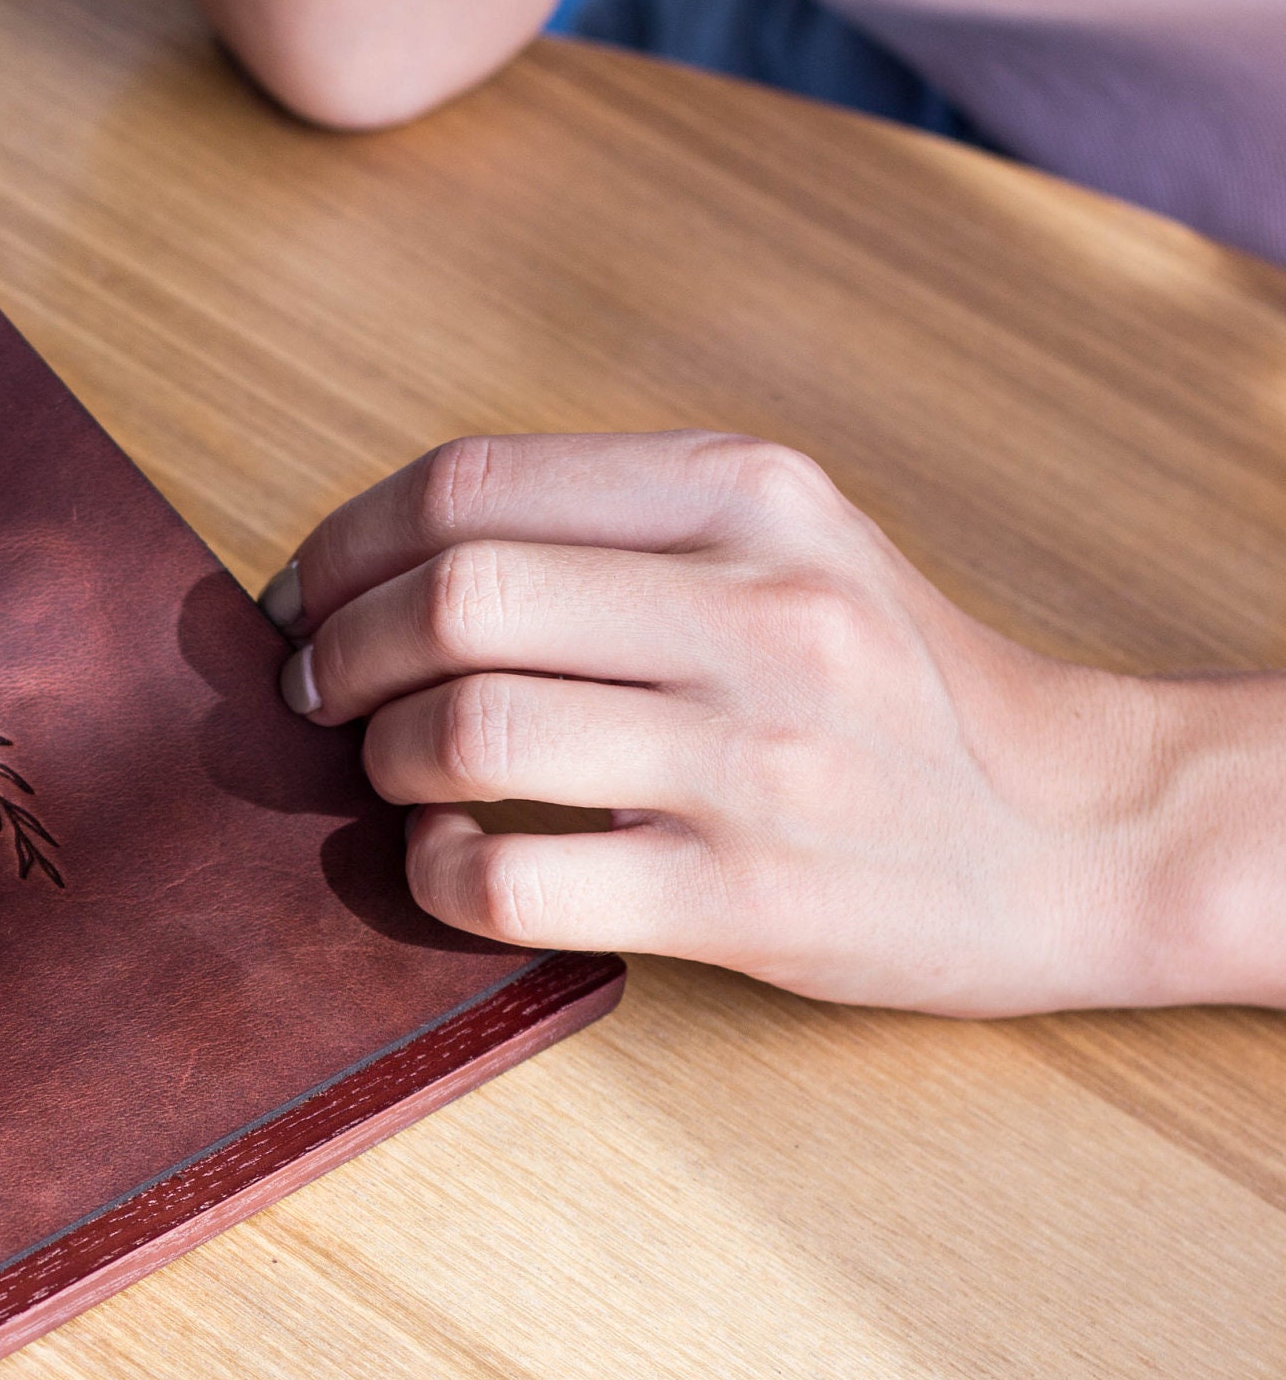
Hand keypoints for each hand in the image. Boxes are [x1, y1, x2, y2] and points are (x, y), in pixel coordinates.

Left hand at [267, 432, 1285, 1014]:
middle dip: (335, 654)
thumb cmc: (887, 689)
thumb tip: (374, 563)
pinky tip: (452, 862)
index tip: (300, 605)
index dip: (339, 549)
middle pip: (447, 598)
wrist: (1077, 831)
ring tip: (395, 776)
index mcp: (746, 493)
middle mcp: (756, 607)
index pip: (466, 485)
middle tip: (318, 700)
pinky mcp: (743, 894)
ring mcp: (753, 756)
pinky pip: (508, 878)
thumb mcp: (781, 544)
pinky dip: (435, 874)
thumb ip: (608, 528)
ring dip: (383, 761)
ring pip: (465, 731)